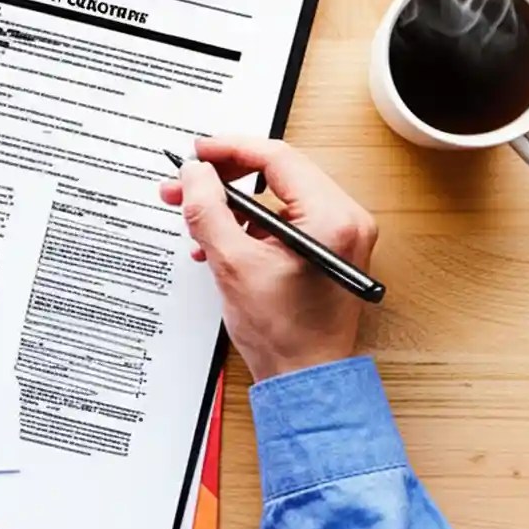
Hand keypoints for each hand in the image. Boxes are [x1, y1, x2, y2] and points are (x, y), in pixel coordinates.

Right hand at [159, 137, 377, 381]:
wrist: (304, 378)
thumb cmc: (284, 334)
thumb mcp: (233, 265)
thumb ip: (208, 210)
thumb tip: (194, 174)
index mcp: (332, 218)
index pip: (277, 159)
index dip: (229, 150)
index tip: (197, 153)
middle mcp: (344, 220)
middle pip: (277, 175)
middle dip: (224, 180)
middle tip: (184, 185)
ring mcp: (339, 236)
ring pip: (275, 199)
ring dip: (231, 206)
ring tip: (193, 217)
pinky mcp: (326, 250)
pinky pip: (282, 222)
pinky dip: (247, 226)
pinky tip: (216, 241)